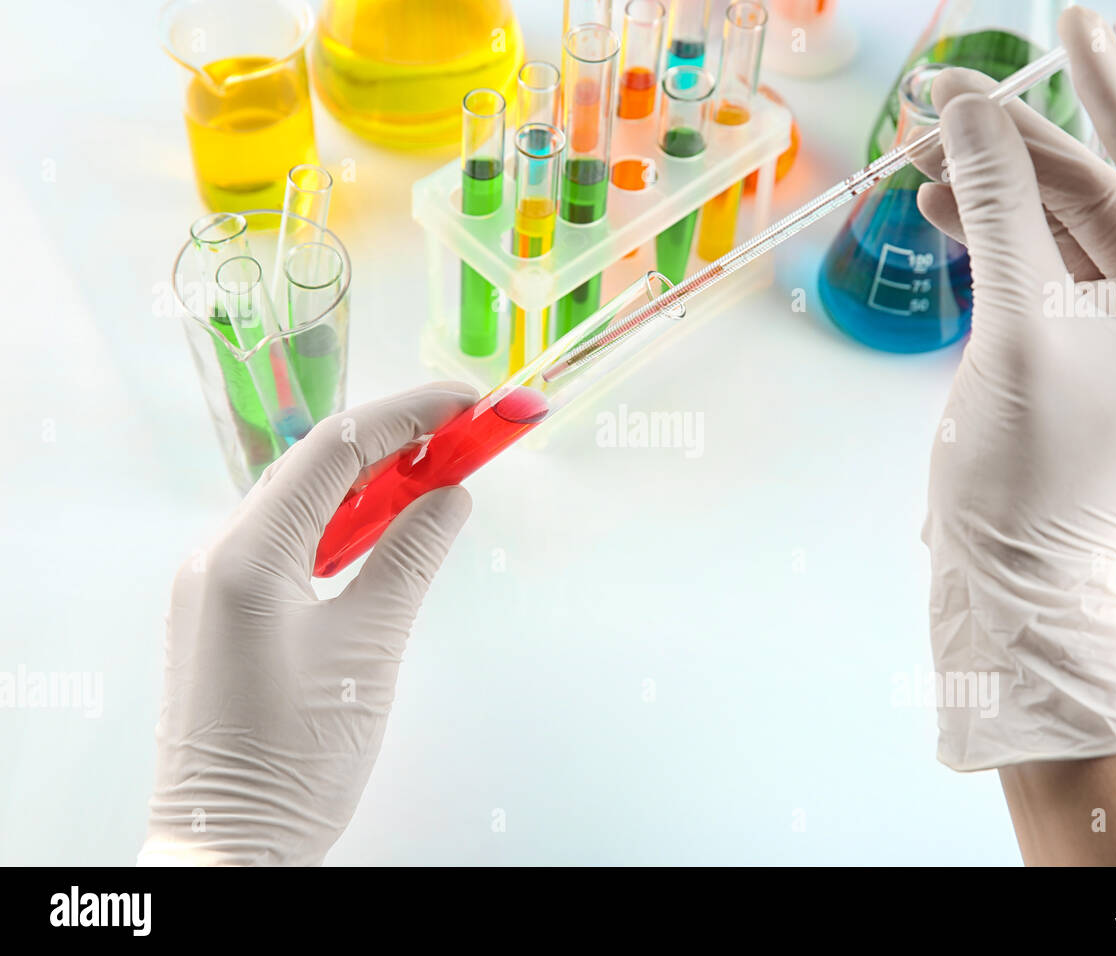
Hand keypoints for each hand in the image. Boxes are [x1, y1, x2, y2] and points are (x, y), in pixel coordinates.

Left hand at [139, 383, 476, 864]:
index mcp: (245, 554)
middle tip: (466, 435)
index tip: (468, 401)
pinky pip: (285, 542)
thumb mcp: (369, 648)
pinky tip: (383, 530)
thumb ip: (411, 557)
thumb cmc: (294, 758)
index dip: (409, 414)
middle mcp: (216, 554)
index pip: (336, 448)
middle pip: (314, 467)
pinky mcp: (222, 612)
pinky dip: (340, 525)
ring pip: (300, 503)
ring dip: (370, 484)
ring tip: (438, 475)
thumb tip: (449, 496)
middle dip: (395, 442)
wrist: (229, 848)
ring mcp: (212, 584)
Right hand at [915, 7, 1115, 769]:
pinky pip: (1039, 267)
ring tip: (926, 153)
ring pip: (1062, 226)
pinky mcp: (1078, 346)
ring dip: (994, 188)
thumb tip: (971, 112)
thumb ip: (998, 210)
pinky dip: (991, 234)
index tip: (1072, 22)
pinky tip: (943, 203)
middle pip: (1102, 195)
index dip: (1110, 93)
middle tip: (948, 94)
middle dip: (1021, 145)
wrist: (1003, 573)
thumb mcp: (1017, 328)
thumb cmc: (1028, 472)